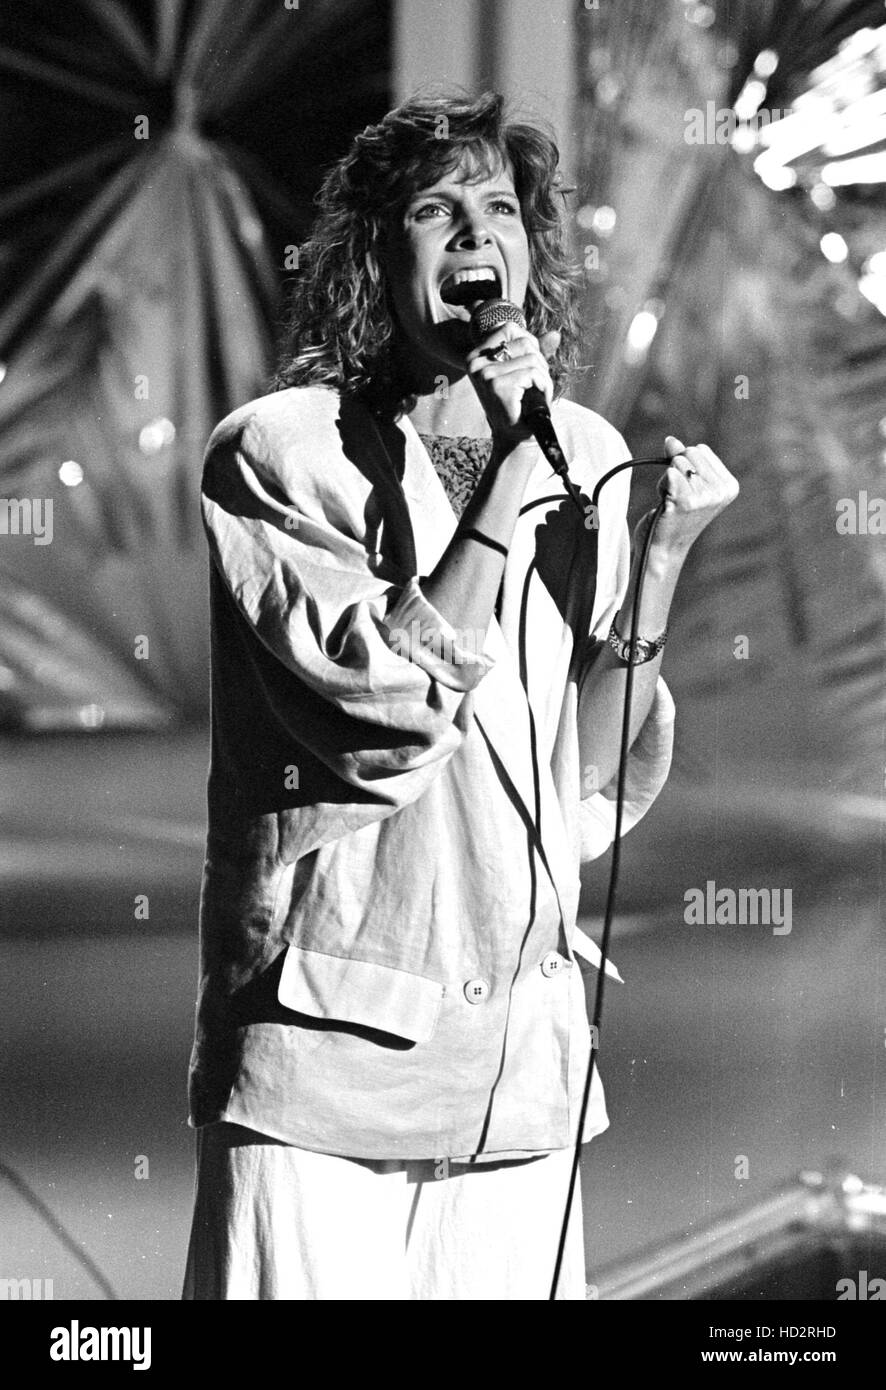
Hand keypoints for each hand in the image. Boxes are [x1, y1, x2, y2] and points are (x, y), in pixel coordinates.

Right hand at [466, 323, 560, 448]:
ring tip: (534, 393)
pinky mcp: (498, 385)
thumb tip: (556, 333)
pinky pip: (534, 373)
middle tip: (532, 385)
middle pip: (525, 342)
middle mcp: (476, 362)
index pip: (509, 328)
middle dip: (539, 362)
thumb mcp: (524, 370)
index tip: (527, 367)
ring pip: (532, 358)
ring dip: (542, 376)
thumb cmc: (519, 403)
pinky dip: (543, 386)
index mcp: (476, 355)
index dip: (529, 344)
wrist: (515, 436)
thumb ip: (536, 350)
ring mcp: (486, 374)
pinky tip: (536, 399)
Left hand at [636, 435, 738, 558]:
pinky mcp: (686, 502)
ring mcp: (705, 497)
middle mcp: (720, 492)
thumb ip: (681, 457)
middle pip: (691, 452)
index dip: (687, 464)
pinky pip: (669, 473)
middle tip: (677, 496)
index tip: (687, 489)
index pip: (702, 450)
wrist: (664, 548)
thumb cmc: (675, 515)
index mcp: (729, 486)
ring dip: (668, 480)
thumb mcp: (686, 483)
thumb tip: (670, 440)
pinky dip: (662, 485)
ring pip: (677, 462)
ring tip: (672, 501)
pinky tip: (666, 504)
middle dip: (677, 469)